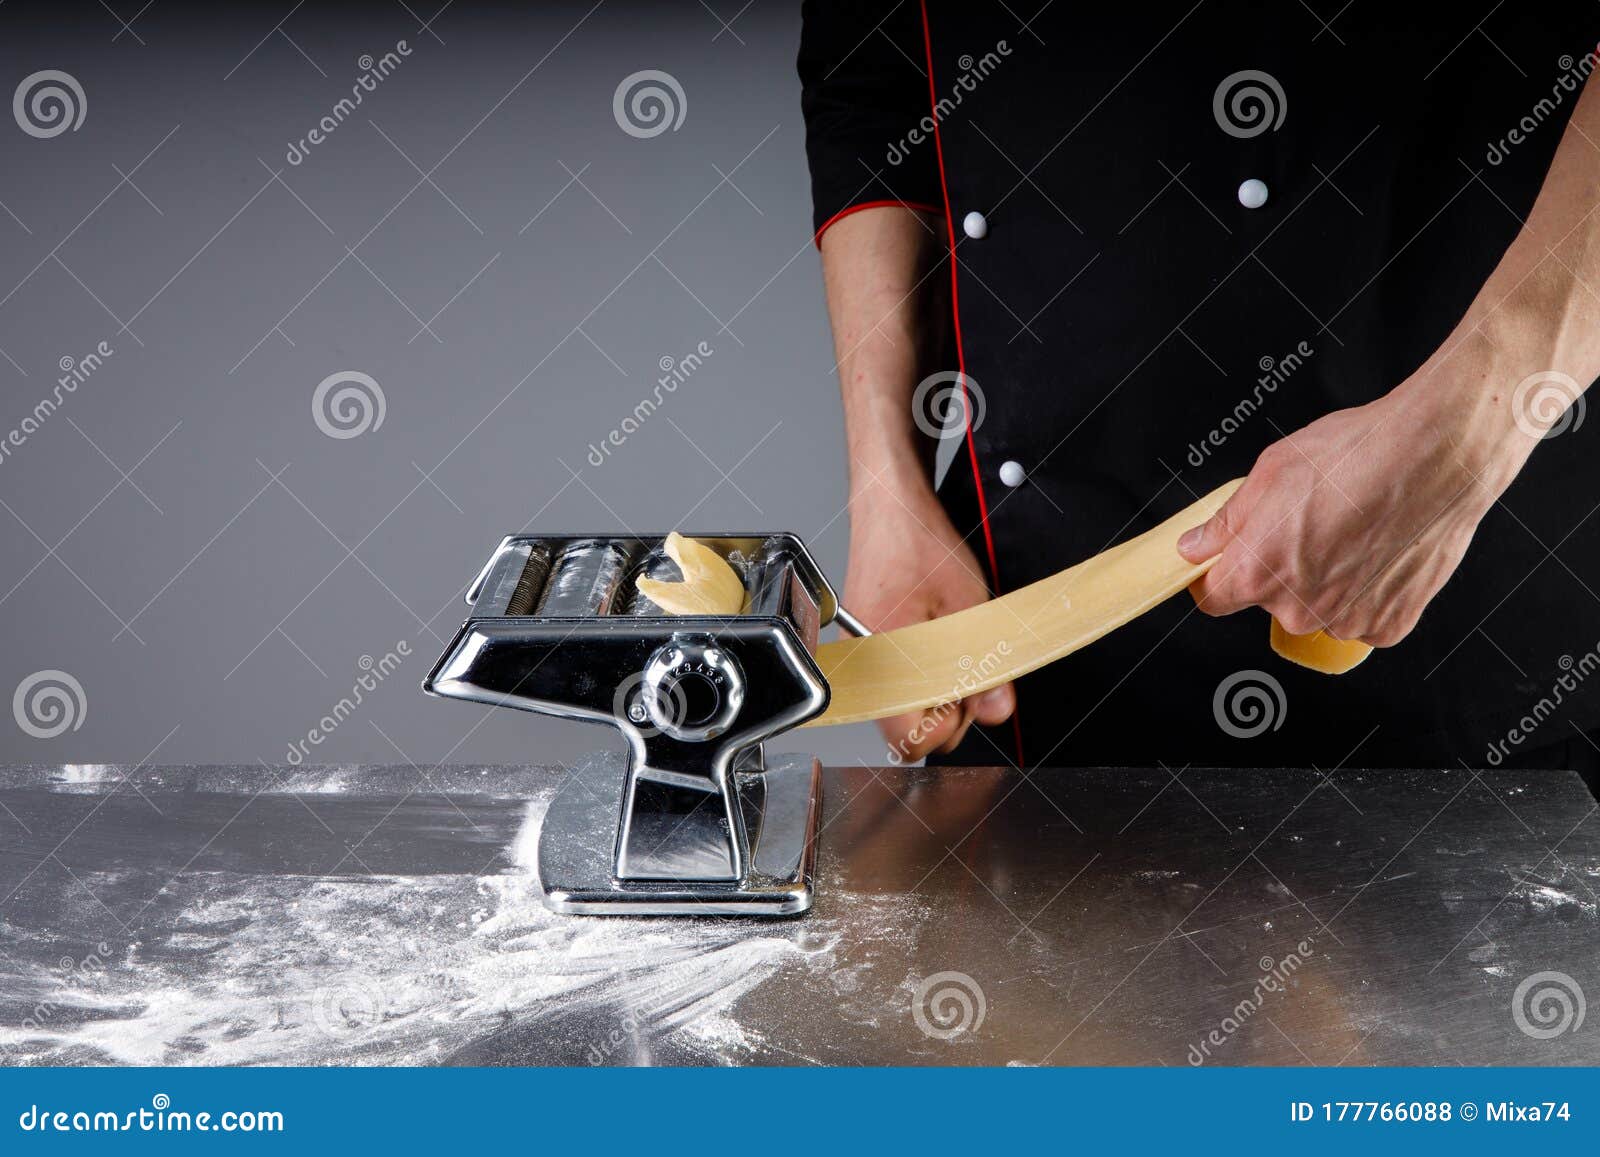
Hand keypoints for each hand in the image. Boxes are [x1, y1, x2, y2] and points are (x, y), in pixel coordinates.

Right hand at [843, 485, 1014, 759]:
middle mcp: (861, 669)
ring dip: (935, 684)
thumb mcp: (969, 607)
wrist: (891, 507)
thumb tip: (996, 709)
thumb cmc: (918, 544)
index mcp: (881, 667)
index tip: (970, 695)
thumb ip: (985, 667)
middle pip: (908, 727)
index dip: (950, 724)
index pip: (911, 739)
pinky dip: (922, 667)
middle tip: (969, 663)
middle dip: (946, 705)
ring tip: (951, 642)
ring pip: (904, 702)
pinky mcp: (864, 645)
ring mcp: (860, 658)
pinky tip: (935, 636)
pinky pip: (896, 678)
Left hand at [1177, 341, 1537, 645]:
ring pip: (1322, 610)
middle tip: (1312, 527)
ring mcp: (1346, 620)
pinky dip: (1371, 593)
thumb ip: (1225, 521)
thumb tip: (1194, 547)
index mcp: (1256, 573)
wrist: (1436, 456)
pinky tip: (1381, 552)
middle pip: (1273, 603)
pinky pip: (1366, 617)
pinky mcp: (1390, 623)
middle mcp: (1298, 608)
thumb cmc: (1356, 455)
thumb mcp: (1269, 472)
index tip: (1226, 564)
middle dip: (1283, 571)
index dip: (1216, 577)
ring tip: (1354, 533)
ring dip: (1330, 584)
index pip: (1213, 598)